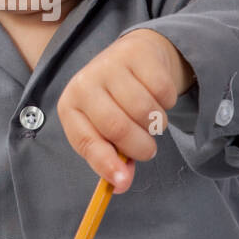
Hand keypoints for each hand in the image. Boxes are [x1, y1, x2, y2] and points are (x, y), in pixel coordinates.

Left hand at [56, 28, 194, 193]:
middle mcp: (85, 83)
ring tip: (151, 121)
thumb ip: (114, 159)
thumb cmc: (116, 102)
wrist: (133, 56)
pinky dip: (167, 102)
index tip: (123, 181)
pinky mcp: (136, 53)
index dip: (105, 164)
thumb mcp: (106, 131)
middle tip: (148, 149)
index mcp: (71, 106)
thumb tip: (121, 185)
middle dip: (140, 147)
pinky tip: (158, 97)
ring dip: (156, 125)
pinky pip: (162, 91)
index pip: (86, 141)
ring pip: (143, 110)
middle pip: (117, 127)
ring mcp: (110, 65)